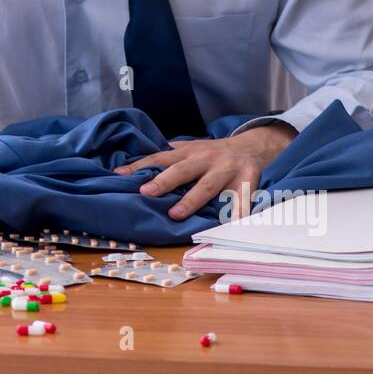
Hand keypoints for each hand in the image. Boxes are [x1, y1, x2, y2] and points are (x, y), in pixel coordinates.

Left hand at [114, 123, 297, 220]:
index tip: (120, 175)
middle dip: (164, 181)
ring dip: (191, 201)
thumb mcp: (191, 148)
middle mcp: (206, 159)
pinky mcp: (246, 182)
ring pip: (207, 186)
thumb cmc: (213, 152)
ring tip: (175, 214)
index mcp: (190, 152)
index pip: (160, 158)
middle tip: (146, 193)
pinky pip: (240, 201)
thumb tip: (135, 165)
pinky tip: (228, 227)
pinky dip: (235, 214)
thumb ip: (169, 155)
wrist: (253, 146)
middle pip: (182, 170)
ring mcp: (226, 170)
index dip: (140, 166)